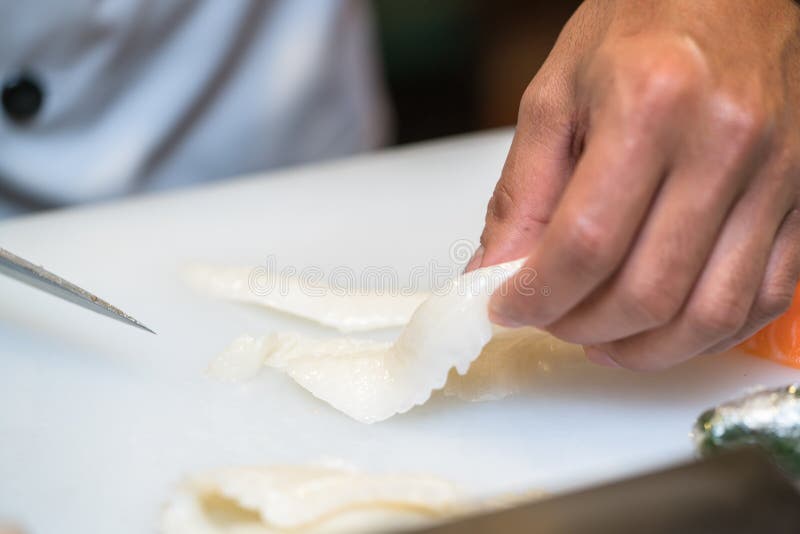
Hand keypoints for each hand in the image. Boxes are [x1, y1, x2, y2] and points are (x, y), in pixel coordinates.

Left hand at [475, 0, 799, 369]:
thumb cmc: (642, 26)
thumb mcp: (556, 94)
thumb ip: (521, 192)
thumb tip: (493, 271)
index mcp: (650, 106)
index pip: (584, 243)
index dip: (536, 295)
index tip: (507, 308)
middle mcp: (724, 144)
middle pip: (647, 291)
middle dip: (580, 327)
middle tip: (548, 320)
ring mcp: (777, 176)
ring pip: (709, 312)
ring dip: (642, 349)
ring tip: (597, 339)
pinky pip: (763, 298)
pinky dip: (705, 334)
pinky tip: (660, 329)